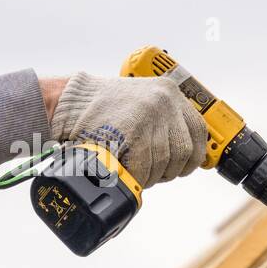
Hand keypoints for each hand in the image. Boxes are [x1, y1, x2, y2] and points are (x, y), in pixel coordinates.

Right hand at [48, 73, 208, 188]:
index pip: (198, 129)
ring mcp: (149, 115)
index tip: (183, 166)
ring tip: (134, 170)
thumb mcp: (141, 102)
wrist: (68, 104)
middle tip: (151, 171)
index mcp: (169, 91)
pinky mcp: (132, 131)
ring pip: (164, 162)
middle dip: (168, 169)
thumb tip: (184, 154)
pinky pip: (144, 167)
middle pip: (184, 150)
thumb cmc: (101, 108)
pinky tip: (125, 170)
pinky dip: (135, 176)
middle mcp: (164, 100)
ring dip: (150, 175)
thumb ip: (163, 121)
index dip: (193, 154)